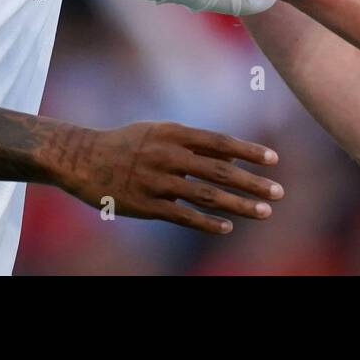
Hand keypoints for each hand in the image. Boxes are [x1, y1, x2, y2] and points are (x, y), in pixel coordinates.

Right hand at [65, 120, 282, 234]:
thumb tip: (230, 152)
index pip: (219, 142)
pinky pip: (182, 216)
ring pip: (205, 195)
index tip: (273, 160)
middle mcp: (168, 155)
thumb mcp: (158, 132)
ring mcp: (157, 181)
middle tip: (279, 193)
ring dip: (238, 205)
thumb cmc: (126, 144)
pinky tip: (227, 227)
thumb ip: (192, 142)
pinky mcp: (145, 205)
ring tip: (264, 212)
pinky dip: (206, 222)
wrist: (81, 158)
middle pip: (219, 170)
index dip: (248, 151)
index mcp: (173, 133)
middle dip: (252, 182)